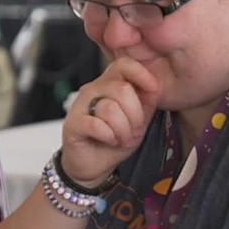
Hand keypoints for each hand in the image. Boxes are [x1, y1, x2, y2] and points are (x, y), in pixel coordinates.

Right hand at [60, 58, 160, 185]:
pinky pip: (97, 125)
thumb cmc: (115, 138)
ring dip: (122, 130)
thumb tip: (156, 86)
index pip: (124, 65)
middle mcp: (93, 89)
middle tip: (134, 130)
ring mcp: (81, 105)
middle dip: (135, 115)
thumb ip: (146, 102)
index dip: (142, 74)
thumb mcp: (138, 120)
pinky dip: (109, 136)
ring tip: (121, 138)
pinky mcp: (73, 124)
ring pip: (110, 109)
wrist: (93, 163)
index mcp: (110, 83)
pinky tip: (108, 140)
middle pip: (122, 89)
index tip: (153, 90)